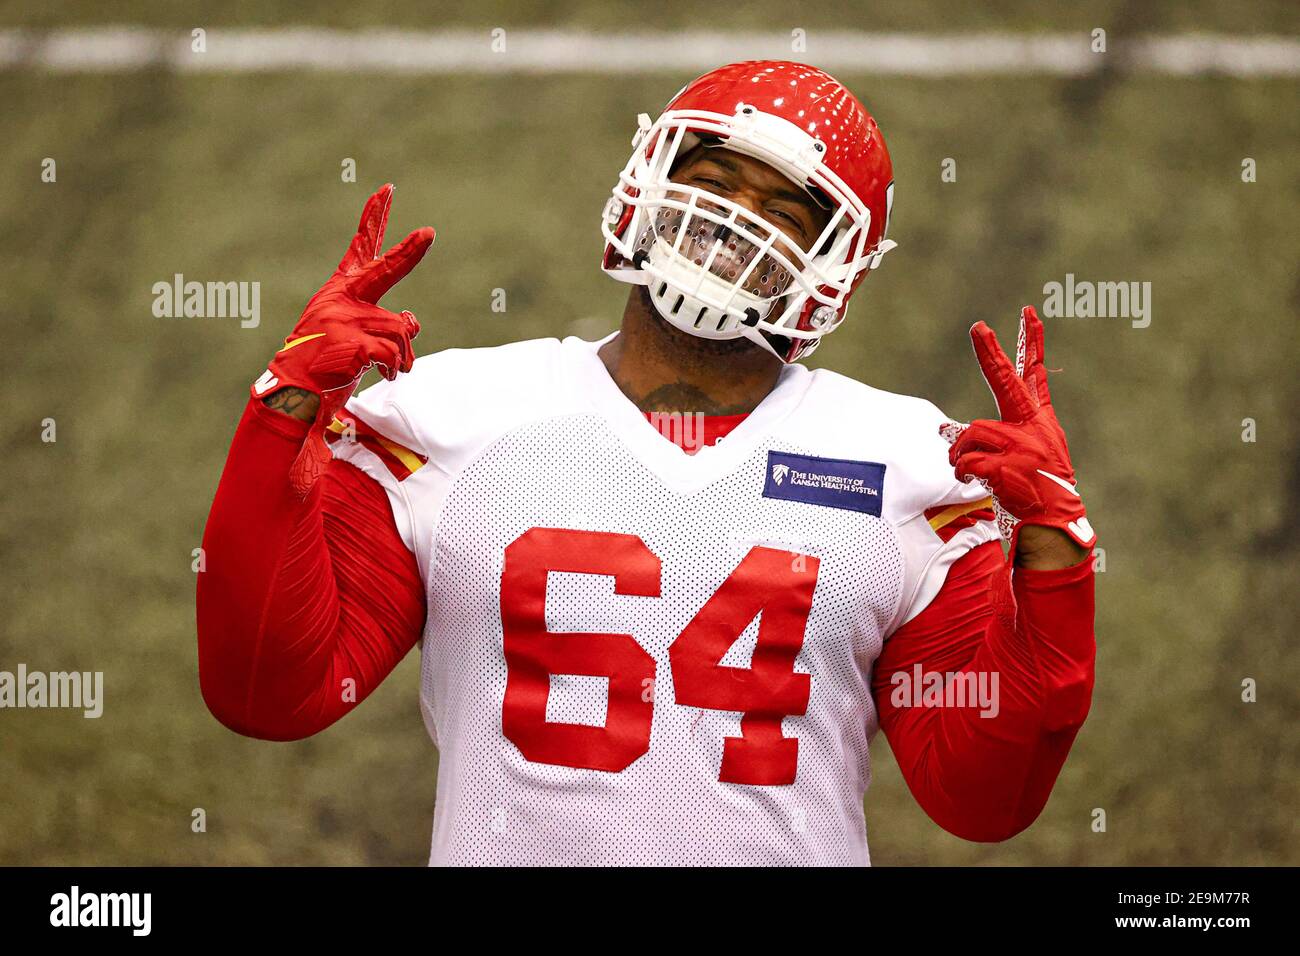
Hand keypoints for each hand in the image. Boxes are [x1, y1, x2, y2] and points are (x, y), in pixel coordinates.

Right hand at [252, 184, 434, 495]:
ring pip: (401, 330)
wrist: (294, 395)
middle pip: (385, 271)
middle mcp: (342, 298)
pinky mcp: (350, 344)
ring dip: (404, 356)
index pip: (360, 248)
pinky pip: (393, 354)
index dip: (373, 217)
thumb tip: (414, 321)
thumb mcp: (358, 338)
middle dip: (409, 252)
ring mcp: (344, 319)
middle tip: (429, 233)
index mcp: (341, 291)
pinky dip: (395, 368)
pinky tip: (384, 376)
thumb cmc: (328, 365)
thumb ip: (386, 323)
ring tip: (388, 370)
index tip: (387, 189)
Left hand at [940, 306, 1095, 563]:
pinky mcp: (1010, 467)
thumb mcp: (1024, 458)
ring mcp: (1024, 447)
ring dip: (960, 453)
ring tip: (967, 470)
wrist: (1053, 525)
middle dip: (991, 355)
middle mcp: (1034, 428)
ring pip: (972, 432)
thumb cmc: (1035, 491)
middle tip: (979, 326)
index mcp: (1041, 422)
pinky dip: (963, 471)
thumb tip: (945, 431)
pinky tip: (973, 482)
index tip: (1027, 314)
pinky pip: (969, 460)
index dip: (1032, 345)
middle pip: (1008, 383)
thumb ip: (989, 440)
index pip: (1035, 376)